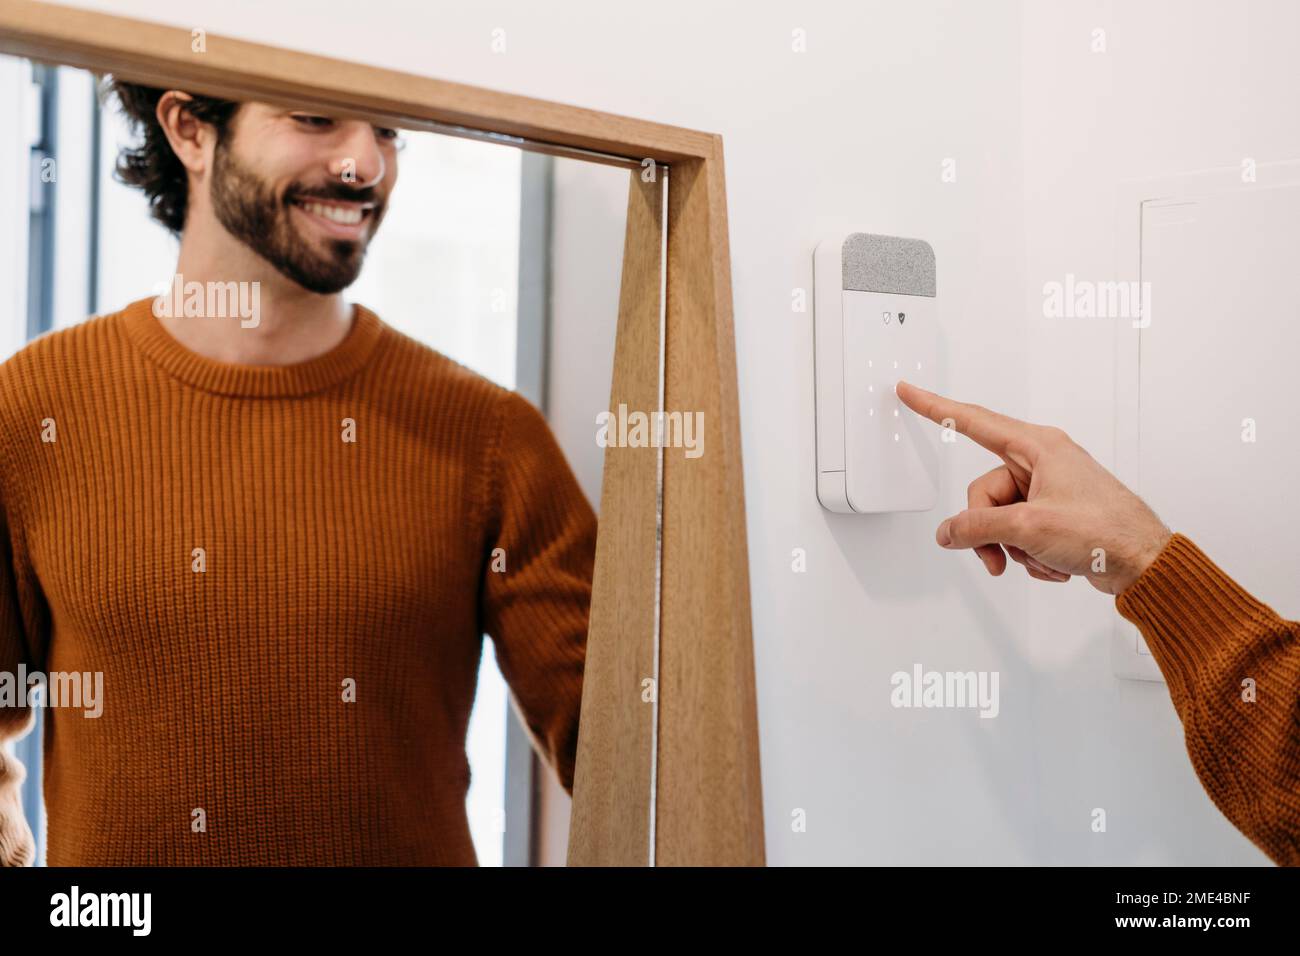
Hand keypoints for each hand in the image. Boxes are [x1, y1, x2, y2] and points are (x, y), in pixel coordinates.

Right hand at [895, 380, 1172, 594]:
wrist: (1144, 562)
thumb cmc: (1105, 530)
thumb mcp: (1028, 527)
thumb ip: (977, 528)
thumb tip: (948, 532)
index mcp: (1038, 447)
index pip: (973, 421)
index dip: (935, 406)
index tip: (909, 391)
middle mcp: (1042, 462)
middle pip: (984, 492)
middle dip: (988, 530)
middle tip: (999, 553)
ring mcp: (1048, 489)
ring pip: (999, 517)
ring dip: (1012, 546)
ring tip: (1038, 558)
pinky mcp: (1054, 514)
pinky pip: (1018, 531)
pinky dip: (1029, 553)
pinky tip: (1052, 562)